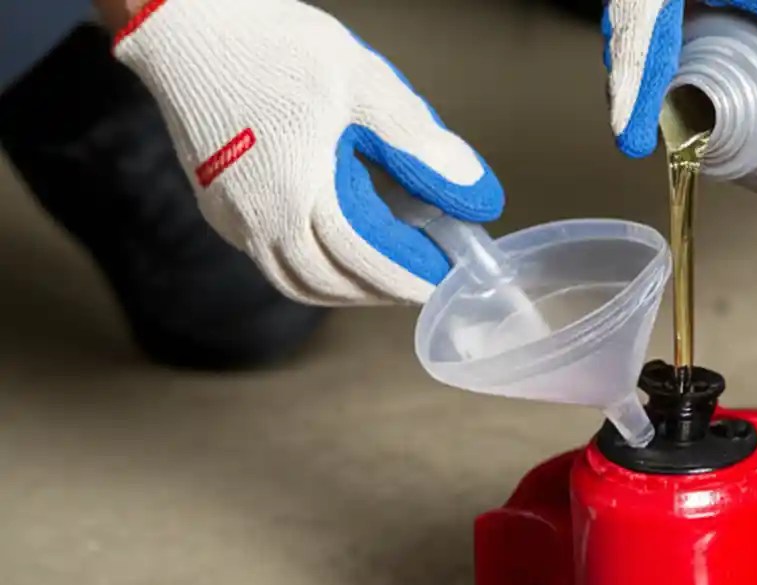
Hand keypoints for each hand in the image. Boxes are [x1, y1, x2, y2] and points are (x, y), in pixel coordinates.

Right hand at [112, 0, 503, 304]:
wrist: (183, 24)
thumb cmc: (272, 46)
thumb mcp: (366, 87)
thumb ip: (421, 146)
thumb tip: (476, 196)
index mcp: (296, 195)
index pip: (369, 260)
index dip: (414, 274)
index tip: (450, 275)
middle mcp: (257, 220)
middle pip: (333, 283)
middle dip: (384, 288)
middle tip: (427, 276)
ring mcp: (231, 220)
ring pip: (299, 283)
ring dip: (349, 288)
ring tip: (390, 270)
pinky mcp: (217, 210)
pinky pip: (273, 262)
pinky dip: (315, 271)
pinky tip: (342, 249)